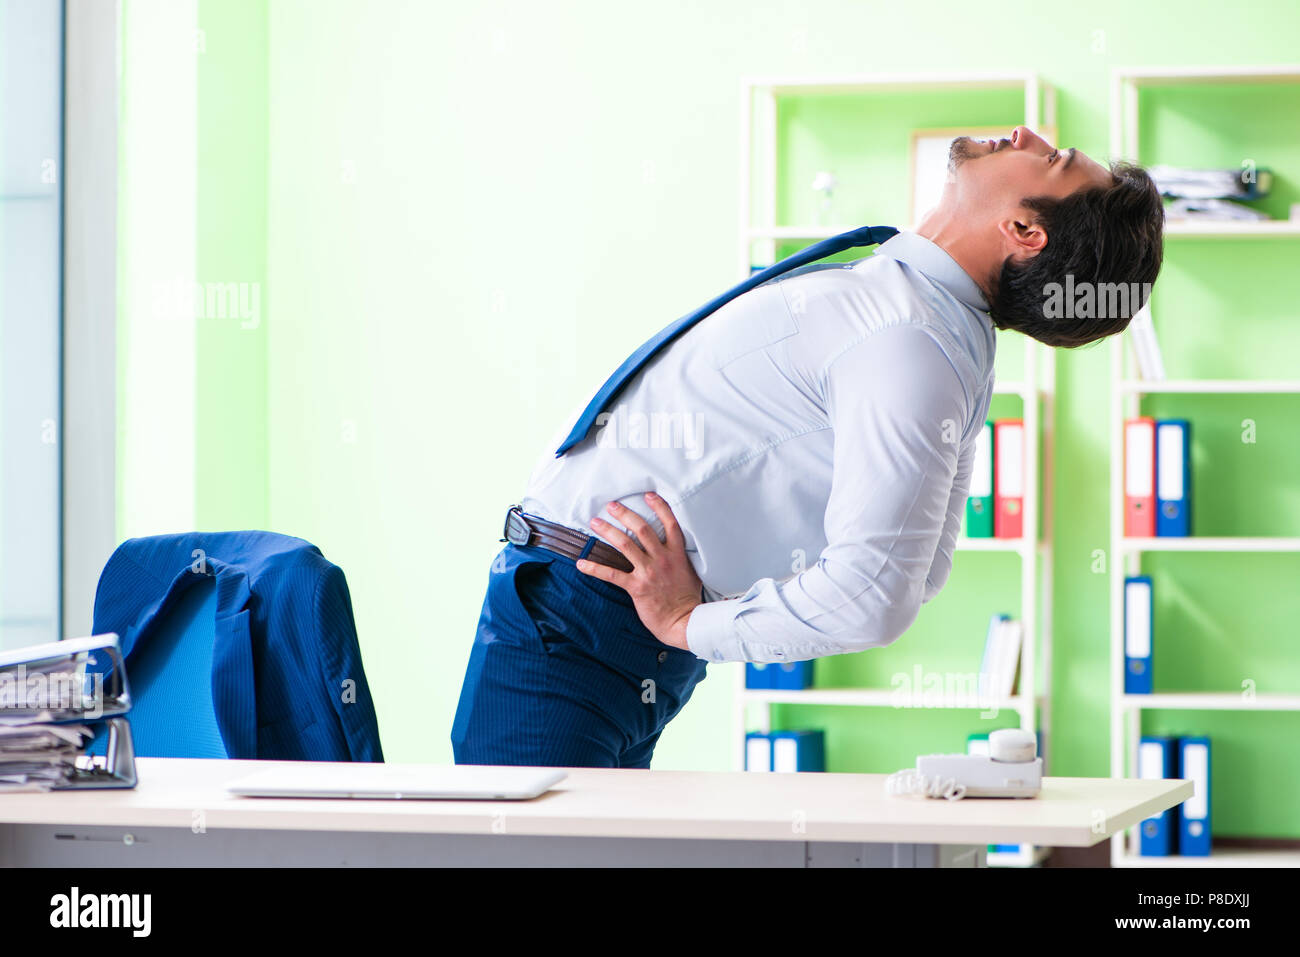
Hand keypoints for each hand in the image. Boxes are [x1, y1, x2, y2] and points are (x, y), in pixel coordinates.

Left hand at [575, 493, 700, 650]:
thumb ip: (679, 558)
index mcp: (677, 554)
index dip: (659, 507)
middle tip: (611, 505)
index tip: (648, 495)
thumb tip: (672, 549)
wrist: (685, 621)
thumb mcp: (690, 572)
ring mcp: (649, 572)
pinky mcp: (637, 587)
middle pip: (642, 528)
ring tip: (595, 522)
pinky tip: (581, 563)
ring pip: (625, 545)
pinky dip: (595, 568)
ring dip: (608, 531)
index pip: (670, 523)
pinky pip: (612, 574)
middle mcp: (663, 559)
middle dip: (625, 514)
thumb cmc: (687, 598)